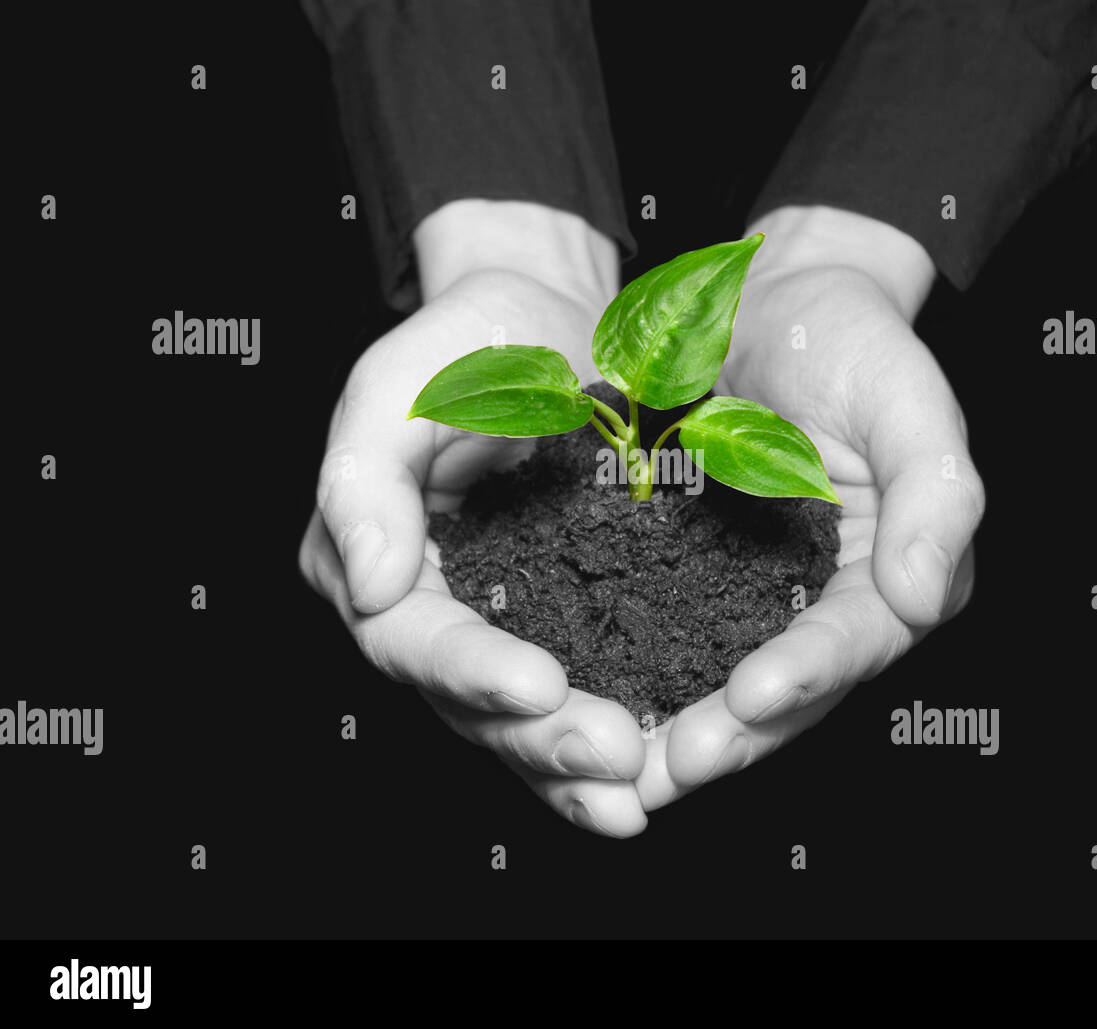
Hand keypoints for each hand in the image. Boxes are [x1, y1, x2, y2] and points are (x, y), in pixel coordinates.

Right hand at [299, 200, 649, 836]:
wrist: (552, 318)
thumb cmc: (469, 340)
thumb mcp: (397, 384)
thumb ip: (363, 480)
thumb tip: (364, 584)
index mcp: (376, 561)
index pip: (410, 639)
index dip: (470, 672)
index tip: (539, 686)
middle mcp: (431, 610)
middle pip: (471, 704)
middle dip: (540, 740)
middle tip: (612, 757)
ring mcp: (502, 623)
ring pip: (527, 721)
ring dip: (576, 767)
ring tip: (634, 796)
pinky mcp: (568, 617)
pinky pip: (588, 688)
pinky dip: (618, 730)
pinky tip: (657, 766)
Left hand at [636, 205, 986, 811]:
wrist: (777, 302)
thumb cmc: (858, 340)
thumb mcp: (912, 401)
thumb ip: (935, 498)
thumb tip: (924, 600)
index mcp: (899, 574)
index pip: (856, 640)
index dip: (807, 677)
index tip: (750, 700)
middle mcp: (834, 604)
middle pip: (789, 690)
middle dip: (733, 736)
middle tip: (671, 772)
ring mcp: (765, 598)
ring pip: (724, 681)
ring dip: (678, 730)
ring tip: (623, 771)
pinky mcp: (704, 579)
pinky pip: (672, 638)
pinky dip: (640, 677)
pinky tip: (593, 707)